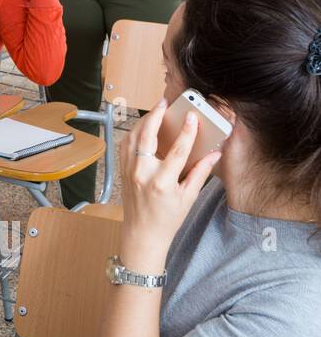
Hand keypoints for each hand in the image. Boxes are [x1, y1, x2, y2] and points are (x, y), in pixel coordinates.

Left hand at [119, 97, 219, 259]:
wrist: (143, 233)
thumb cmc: (167, 218)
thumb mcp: (189, 197)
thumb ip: (200, 173)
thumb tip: (215, 153)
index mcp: (162, 183)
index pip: (176, 151)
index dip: (186, 132)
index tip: (192, 117)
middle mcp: (142, 174)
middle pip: (146, 137)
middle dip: (155, 115)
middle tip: (165, 103)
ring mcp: (129, 171)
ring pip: (132, 138)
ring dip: (143, 121)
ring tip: (155, 110)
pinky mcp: (122, 171)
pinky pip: (125, 145)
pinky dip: (133, 133)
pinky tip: (142, 127)